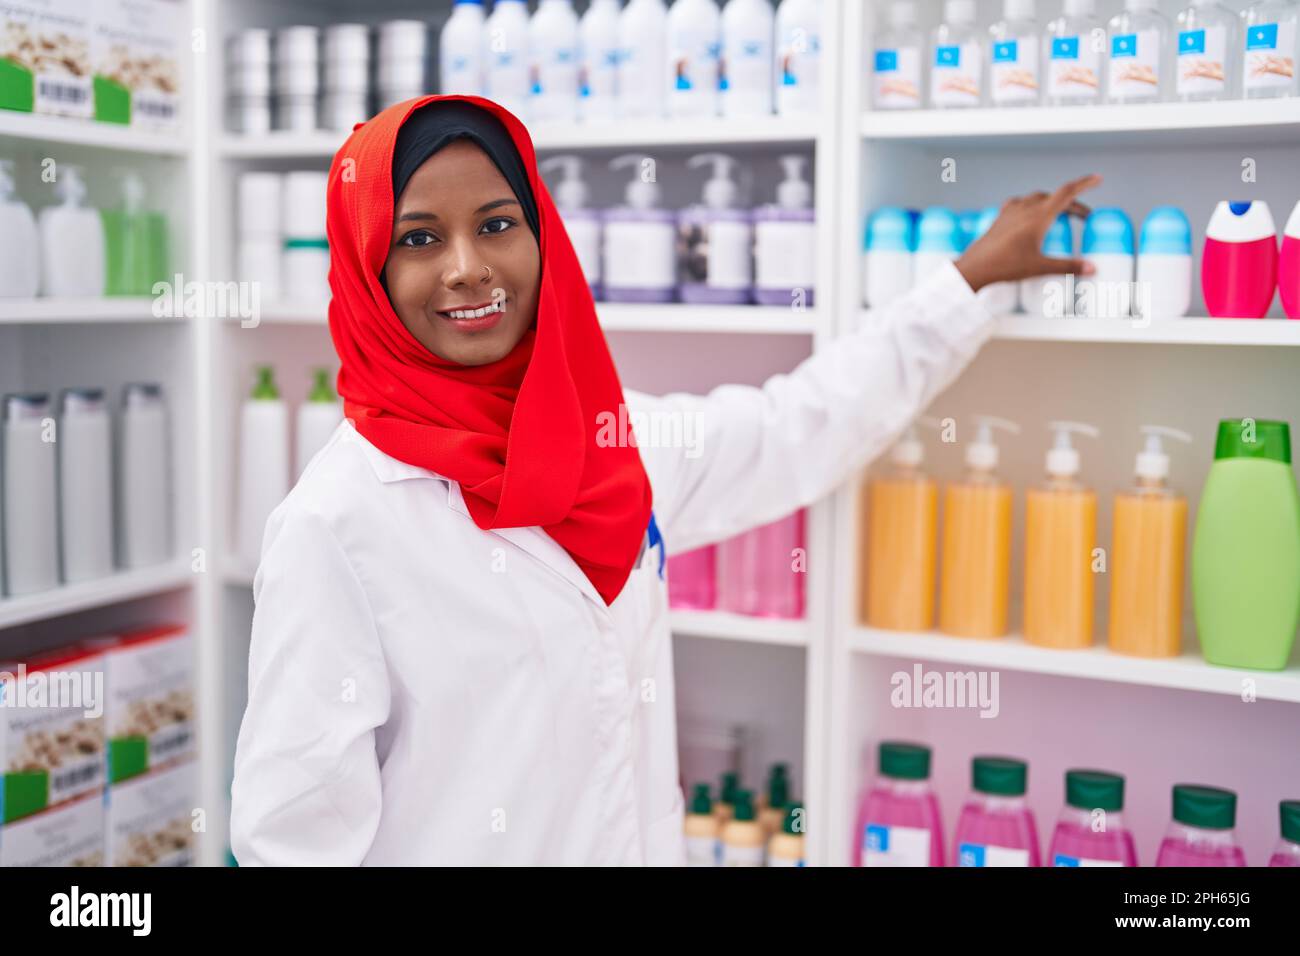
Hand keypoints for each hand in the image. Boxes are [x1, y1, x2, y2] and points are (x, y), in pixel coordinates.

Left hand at [955, 173, 1101, 291]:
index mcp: (1039, 215)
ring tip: (1060, 216)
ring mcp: (1010, 212)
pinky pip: (1020, 204)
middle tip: (1083, 217)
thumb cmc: (1005, 267)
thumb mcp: (1040, 267)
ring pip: (1037, 198)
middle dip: (1072, 204)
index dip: (1084, 184)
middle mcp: (1025, 208)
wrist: (974, 268)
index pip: (1067, 192)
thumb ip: (1068, 267)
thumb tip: (1092, 268)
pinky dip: (1032, 205)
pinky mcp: (1000, 218)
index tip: (1097, 179)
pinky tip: (1030, 215)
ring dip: (1052, 203)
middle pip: (1055, 197)